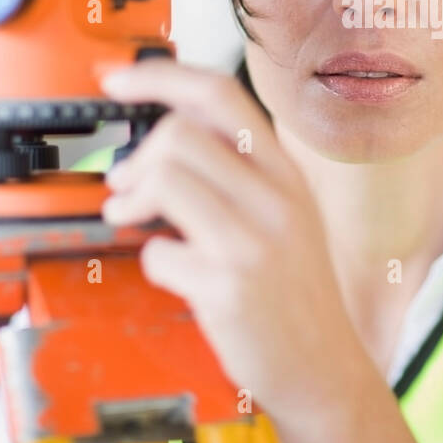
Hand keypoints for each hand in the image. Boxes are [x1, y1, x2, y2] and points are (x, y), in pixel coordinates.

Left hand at [99, 58, 416, 442]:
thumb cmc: (293, 291)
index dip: (158, 76)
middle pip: (181, 132)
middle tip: (124, 183)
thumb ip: (239, 170)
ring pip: (166, 179)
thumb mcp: (285, 213)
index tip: (118, 78)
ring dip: (130, 199)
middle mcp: (276, 199)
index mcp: (286, 172)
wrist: (324, 367)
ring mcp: (255, 243)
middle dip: (136, 156)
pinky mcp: (230, 288)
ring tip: (128, 217)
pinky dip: (154, 261)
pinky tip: (173, 273)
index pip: (220, 94)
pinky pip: (161, 253)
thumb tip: (168, 132)